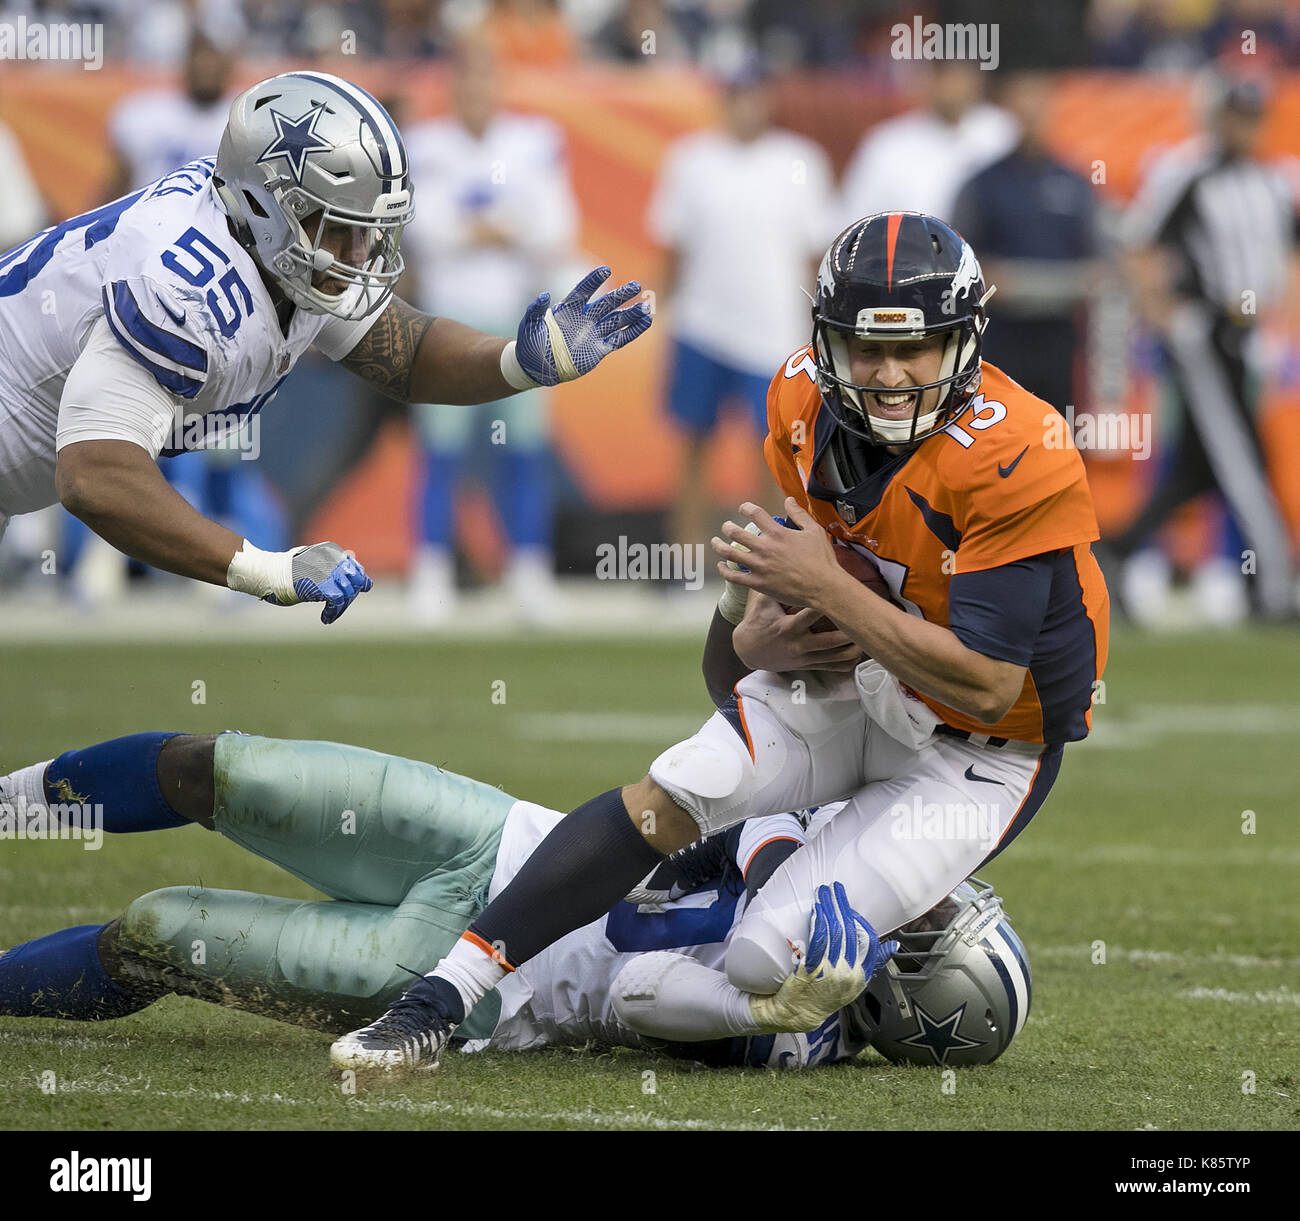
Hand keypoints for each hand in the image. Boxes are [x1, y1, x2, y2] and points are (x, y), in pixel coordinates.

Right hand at [264, 542, 372, 623]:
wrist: (270, 573)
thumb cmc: (286, 569)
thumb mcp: (311, 562)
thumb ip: (331, 564)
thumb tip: (353, 560)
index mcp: (330, 552)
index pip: (354, 567)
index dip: (358, 581)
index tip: (358, 590)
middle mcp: (333, 560)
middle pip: (355, 580)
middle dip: (350, 596)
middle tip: (339, 607)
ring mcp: (329, 572)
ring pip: (348, 592)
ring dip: (341, 607)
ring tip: (330, 614)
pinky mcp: (323, 586)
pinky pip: (338, 601)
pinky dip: (333, 612)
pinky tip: (325, 618)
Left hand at [512, 266, 652, 386]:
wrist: (536, 365)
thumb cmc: (530, 342)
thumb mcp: (529, 324)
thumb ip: (536, 310)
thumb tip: (544, 296)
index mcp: (568, 309)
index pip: (584, 291)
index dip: (594, 281)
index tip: (605, 270)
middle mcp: (584, 318)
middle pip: (607, 304)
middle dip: (621, 295)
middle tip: (636, 285)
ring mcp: (593, 333)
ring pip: (617, 320)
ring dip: (632, 314)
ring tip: (647, 307)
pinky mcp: (599, 349)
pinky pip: (619, 339)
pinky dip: (632, 332)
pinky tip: (645, 323)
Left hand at [712, 499, 846, 610]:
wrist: (823, 587)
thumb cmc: (821, 560)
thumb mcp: (814, 531)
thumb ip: (799, 514)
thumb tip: (788, 500)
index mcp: (777, 533)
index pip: (755, 514)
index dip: (746, 508)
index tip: (743, 508)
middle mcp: (765, 548)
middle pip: (736, 533)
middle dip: (728, 527)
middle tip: (725, 526)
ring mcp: (759, 566)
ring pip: (730, 553)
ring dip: (719, 546)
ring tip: (715, 542)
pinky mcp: (758, 583)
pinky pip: (734, 577)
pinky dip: (725, 571)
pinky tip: (721, 567)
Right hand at [733, 590, 865, 673]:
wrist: (748, 650)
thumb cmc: (758, 621)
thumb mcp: (763, 602)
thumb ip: (775, 584)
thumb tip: (784, 557)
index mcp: (788, 627)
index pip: (810, 615)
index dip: (826, 606)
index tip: (841, 596)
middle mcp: (798, 644)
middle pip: (829, 642)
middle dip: (847, 633)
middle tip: (863, 621)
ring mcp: (805, 658)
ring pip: (835, 658)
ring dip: (853, 649)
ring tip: (866, 637)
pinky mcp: (808, 666)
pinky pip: (833, 668)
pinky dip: (848, 663)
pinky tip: (859, 653)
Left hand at [749, 882, 896, 1033]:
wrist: (797, 1014)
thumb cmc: (824, 995)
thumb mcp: (853, 983)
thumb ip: (871, 963)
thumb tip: (893, 946)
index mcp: (861, 976)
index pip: (870, 943)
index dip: (861, 921)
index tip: (851, 908)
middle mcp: (849, 975)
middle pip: (850, 933)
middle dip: (842, 906)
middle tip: (834, 889)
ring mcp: (831, 974)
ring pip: (834, 934)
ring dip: (828, 909)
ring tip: (823, 894)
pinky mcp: (812, 972)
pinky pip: (818, 942)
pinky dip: (818, 924)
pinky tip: (816, 912)